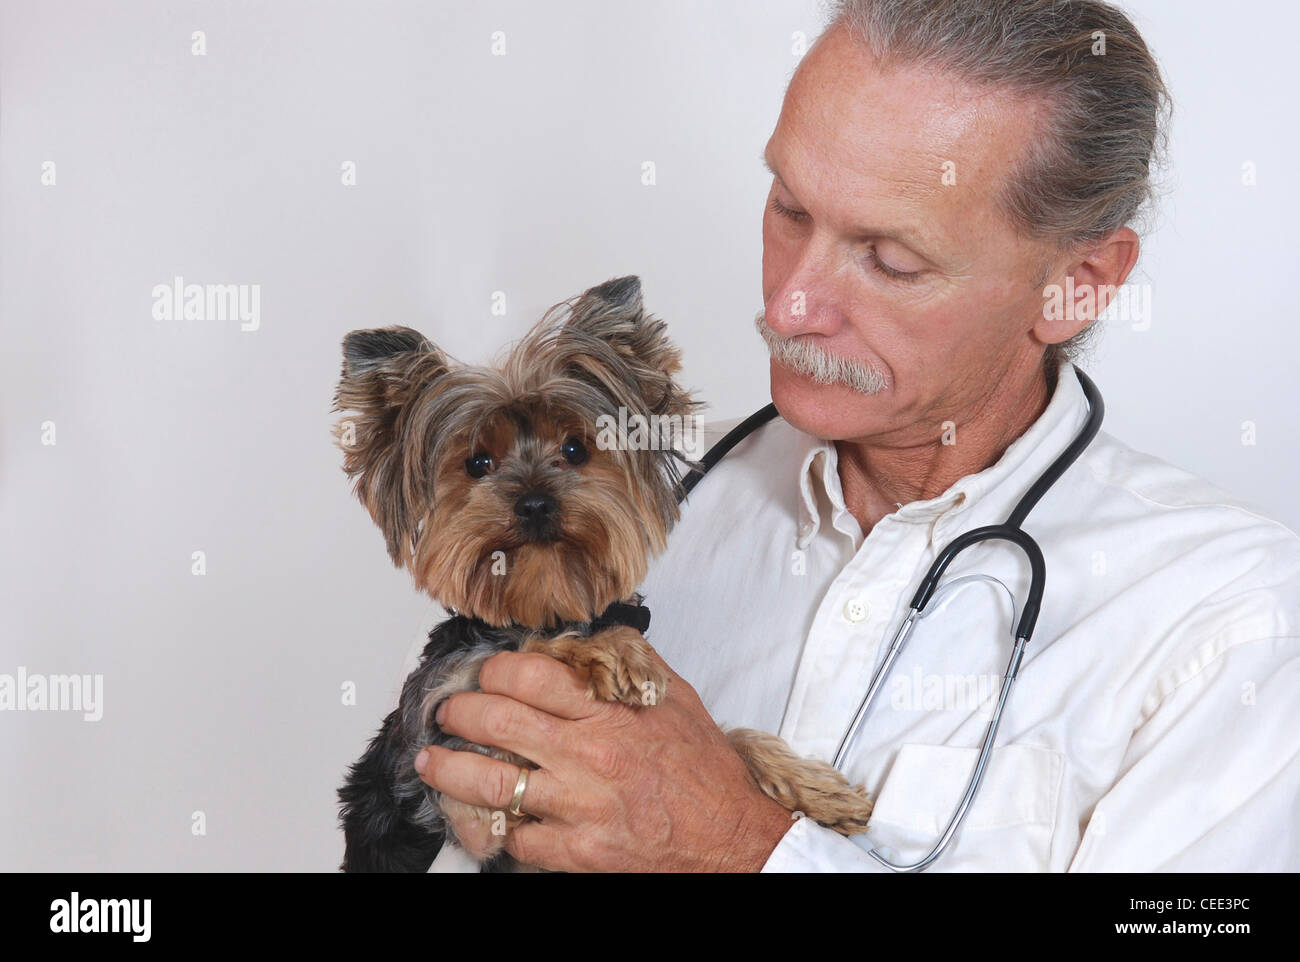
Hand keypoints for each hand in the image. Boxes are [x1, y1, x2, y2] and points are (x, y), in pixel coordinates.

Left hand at [413, 644, 795, 871]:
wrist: (731, 836)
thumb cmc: (703, 770)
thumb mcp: (673, 697)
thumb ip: (627, 664)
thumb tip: (587, 641)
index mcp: (608, 712)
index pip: (528, 676)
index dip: (493, 671)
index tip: (484, 674)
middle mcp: (587, 755)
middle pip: (496, 723)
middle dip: (457, 713)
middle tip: (447, 712)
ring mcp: (579, 806)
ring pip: (490, 785)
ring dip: (448, 770)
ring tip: (431, 760)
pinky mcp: (578, 851)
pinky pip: (516, 839)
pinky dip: (496, 827)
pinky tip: (484, 817)